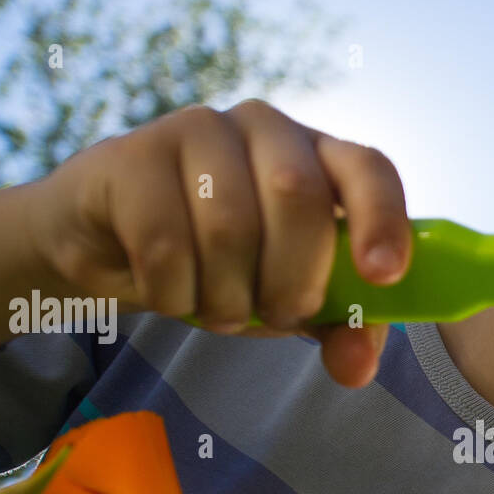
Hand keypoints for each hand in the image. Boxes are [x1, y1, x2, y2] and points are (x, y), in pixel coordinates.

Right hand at [23, 99, 410, 386]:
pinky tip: (168, 292)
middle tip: (274, 315)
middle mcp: (264, 127)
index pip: (369, 168)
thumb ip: (339, 327)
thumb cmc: (222, 264)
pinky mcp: (131, 157)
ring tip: (217, 306)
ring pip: (229, 227)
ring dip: (227, 297)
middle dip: (292, 281)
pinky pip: (165, 244)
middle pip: (299, 197)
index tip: (382, 276)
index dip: (382, 219)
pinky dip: (174, 294)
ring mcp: (195, 131)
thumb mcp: (291, 297)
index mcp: (319, 155)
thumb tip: (357, 366)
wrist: (111, 245)